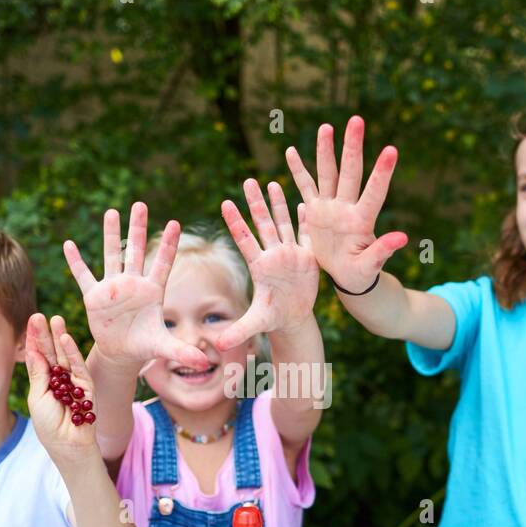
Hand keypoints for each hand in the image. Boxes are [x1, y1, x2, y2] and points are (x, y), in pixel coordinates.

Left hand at [23, 313, 97, 461]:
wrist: (68, 445)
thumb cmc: (49, 426)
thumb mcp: (37, 398)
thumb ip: (38, 375)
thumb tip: (35, 351)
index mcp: (44, 381)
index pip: (39, 356)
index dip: (34, 340)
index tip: (30, 322)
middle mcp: (59, 378)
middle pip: (51, 351)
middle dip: (45, 334)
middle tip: (39, 316)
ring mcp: (73, 381)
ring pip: (65, 355)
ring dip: (59, 337)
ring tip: (55, 319)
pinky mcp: (86, 386)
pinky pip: (78, 366)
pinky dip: (73, 352)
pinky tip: (65, 339)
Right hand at [62, 204, 209, 371]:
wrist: (121, 352)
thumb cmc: (145, 345)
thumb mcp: (164, 348)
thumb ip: (182, 351)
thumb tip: (203, 363)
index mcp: (153, 291)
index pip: (162, 263)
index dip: (168, 245)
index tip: (175, 223)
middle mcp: (133, 283)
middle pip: (136, 250)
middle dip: (138, 228)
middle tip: (140, 204)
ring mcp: (113, 287)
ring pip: (111, 255)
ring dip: (111, 235)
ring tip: (112, 211)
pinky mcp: (94, 297)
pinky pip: (84, 276)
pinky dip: (76, 262)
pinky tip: (69, 244)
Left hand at [216, 179, 319, 348]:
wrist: (294, 318)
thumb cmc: (273, 318)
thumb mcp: (255, 325)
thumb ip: (238, 332)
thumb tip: (218, 347)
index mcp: (260, 266)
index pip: (244, 240)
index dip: (236, 222)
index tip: (225, 203)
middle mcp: (273, 255)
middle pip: (263, 224)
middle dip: (256, 202)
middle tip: (248, 180)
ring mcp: (290, 254)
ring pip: (283, 223)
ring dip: (278, 204)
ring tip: (272, 183)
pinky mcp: (306, 258)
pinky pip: (306, 235)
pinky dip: (305, 220)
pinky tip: (304, 202)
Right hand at [284, 115, 408, 292]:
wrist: (347, 275)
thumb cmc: (362, 273)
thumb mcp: (370, 265)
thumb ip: (383, 251)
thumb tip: (404, 238)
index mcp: (362, 220)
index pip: (374, 192)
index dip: (382, 172)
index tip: (391, 150)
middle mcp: (347, 207)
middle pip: (350, 172)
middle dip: (352, 147)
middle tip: (356, 120)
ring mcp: (331, 207)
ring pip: (328, 173)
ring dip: (326, 151)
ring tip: (326, 127)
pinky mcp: (315, 211)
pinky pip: (305, 186)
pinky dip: (298, 170)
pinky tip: (291, 151)